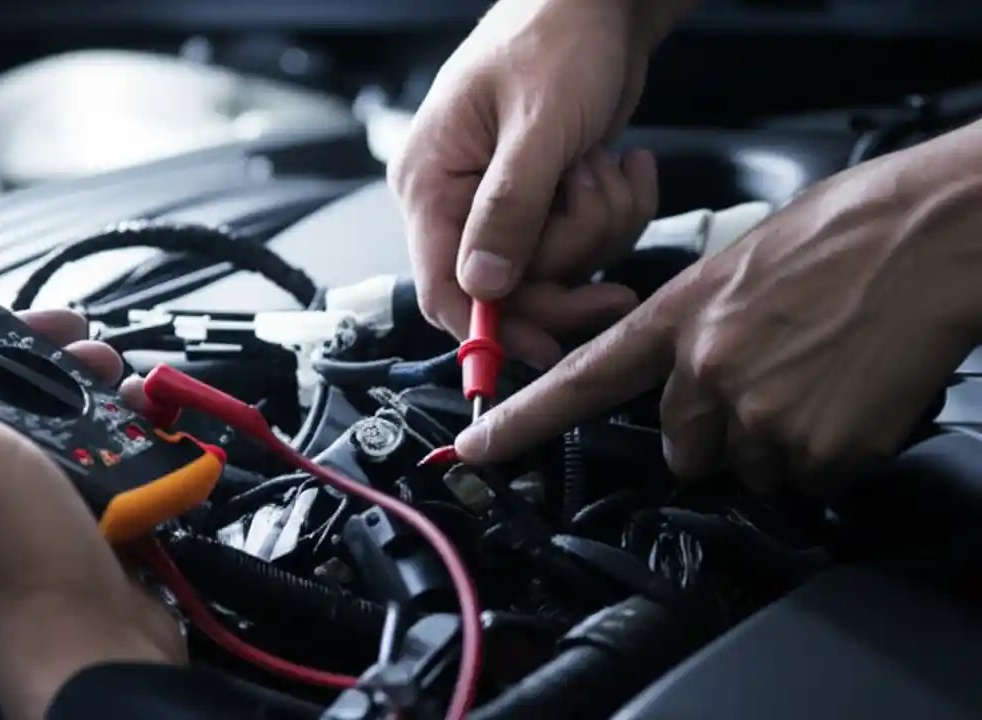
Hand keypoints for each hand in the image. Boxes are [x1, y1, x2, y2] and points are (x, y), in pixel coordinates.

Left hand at [0, 309, 184, 719]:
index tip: (19, 316)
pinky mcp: (87, 523)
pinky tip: (152, 434)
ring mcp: (35, 505)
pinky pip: (110, 464)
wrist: (96, 643)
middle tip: (90, 349)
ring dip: (99, 395)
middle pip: (7, 396)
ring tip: (128, 389)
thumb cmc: (20, 557)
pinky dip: (134, 440)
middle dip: (51, 360)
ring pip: (64, 426)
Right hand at [389, 0, 685, 367]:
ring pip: (554, 264)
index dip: (487, 330)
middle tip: (614, 290)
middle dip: (569, 271)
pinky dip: (617, 210)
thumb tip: (483, 287)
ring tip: (610, 169)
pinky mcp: (545, 198)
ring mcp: (504, 201)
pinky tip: (623, 165)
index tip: (540, 353)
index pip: (441, 284)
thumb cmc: (557, 39)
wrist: (601, 2)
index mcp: (430, 181)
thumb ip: (509, 210)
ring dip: (600, 228)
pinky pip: (583, 239)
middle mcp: (458, 199)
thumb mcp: (537, 128)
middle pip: (507, 287)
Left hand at [456, 122, 981, 496]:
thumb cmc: (849, 232)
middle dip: (718, 427)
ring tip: (819, 375)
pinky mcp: (818, 448)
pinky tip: (848, 395)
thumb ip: (697, 325)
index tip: (477, 447)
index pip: (581, 380)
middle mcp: (706, 371)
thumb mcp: (739, 263)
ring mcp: (761, 414)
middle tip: (771, 376)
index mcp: (679, 317)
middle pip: (685, 445)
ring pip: (750, 466)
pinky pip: (808, 477)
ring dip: (777, 439)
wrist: (935, 235)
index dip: (522, 421)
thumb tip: (687, 372)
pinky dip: (827, 450)